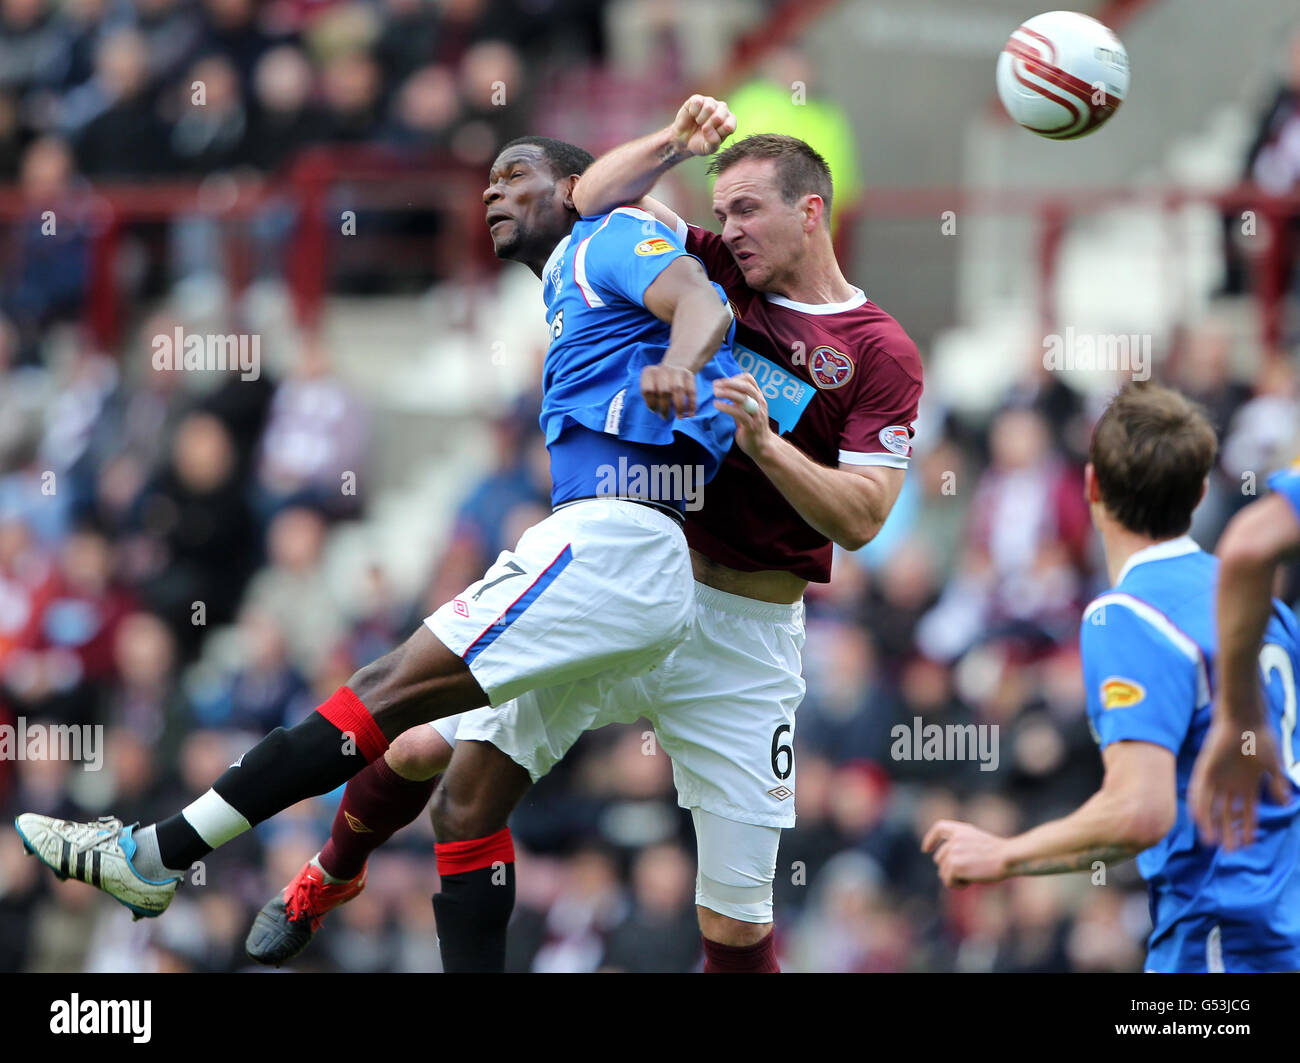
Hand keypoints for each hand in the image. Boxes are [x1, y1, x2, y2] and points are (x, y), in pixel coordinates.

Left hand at [641, 363, 695, 418]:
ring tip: (679, 417)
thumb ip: (652, 399)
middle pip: (664, 391)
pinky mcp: (689, 375)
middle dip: (665, 407)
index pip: (648, 391)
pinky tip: (690, 414)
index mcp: (649, 373)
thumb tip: (664, 414)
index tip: (655, 410)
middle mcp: (663, 370)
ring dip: (679, 407)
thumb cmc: (658, 385)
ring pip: (678, 390)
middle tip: (665, 417)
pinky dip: (692, 404)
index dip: (651, 404)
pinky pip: (691, 391)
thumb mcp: (650, 388)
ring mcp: (677, 371)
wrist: (674, 367)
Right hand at [669, 95, 736, 157]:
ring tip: (699, 122)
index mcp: (729, 122)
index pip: (729, 126)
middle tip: (703, 130)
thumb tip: (707, 128)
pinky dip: (693, 111)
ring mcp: (711, 102)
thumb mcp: (708, 149)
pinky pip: (697, 102)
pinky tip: (692, 115)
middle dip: (708, 127)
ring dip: (701, 119)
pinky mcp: (698, 98)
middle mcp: (723, 110)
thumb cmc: (700, 143)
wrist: (684, 140)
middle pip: (719, 117)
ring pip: (709, 107)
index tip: (711, 137)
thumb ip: (713, 142)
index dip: (718, 134)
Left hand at [713, 373, 772, 458]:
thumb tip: (725, 390)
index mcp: (758, 398)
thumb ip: (739, 401)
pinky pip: (739, 413)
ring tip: (715, 392)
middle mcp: (760, 403)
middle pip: (746, 386)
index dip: (734, 378)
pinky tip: (717, 405)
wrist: (763, 446)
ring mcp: (757, 414)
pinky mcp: (751, 425)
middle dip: (729, 383)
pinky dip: (727, 407)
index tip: (722, 382)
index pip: (749, 380)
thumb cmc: (752, 427)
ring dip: (727, 392)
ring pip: (743, 398)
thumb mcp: (746, 410)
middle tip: (715, 384)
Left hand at [921, 819, 1008, 887]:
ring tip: (971, 878)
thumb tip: (946, 863)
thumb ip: (962, 846)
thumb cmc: (1000, 854)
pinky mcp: (954, 865)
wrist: (1008, 858)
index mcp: (962, 830)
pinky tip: (970, 883)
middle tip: (967, 875)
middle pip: (939, 859)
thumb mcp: (979, 842)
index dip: (931, 839)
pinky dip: (957, 885)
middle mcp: (954, 839)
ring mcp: (953, 851)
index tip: (926, 849)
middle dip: (949, 870)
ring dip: (955, 879)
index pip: (940, 828)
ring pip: (943, 872)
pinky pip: (948, 881)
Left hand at [1189, 708, 1289, 849]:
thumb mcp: (1272, 765)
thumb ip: (1278, 784)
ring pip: (1212, 806)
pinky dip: (1198, 806)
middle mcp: (1230, 784)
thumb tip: (1286, 802)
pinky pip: (1198, 791)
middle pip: (1228, 814)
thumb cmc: (1260, 738)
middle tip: (1230, 852)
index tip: (1250, 844)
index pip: (1247, 812)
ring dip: (1211, 824)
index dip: (1248, 827)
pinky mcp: (1204, 769)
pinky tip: (1198, 820)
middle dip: (1229, 832)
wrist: (1244, 718)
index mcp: (1247, 785)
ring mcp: (1217, 777)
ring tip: (1212, 843)